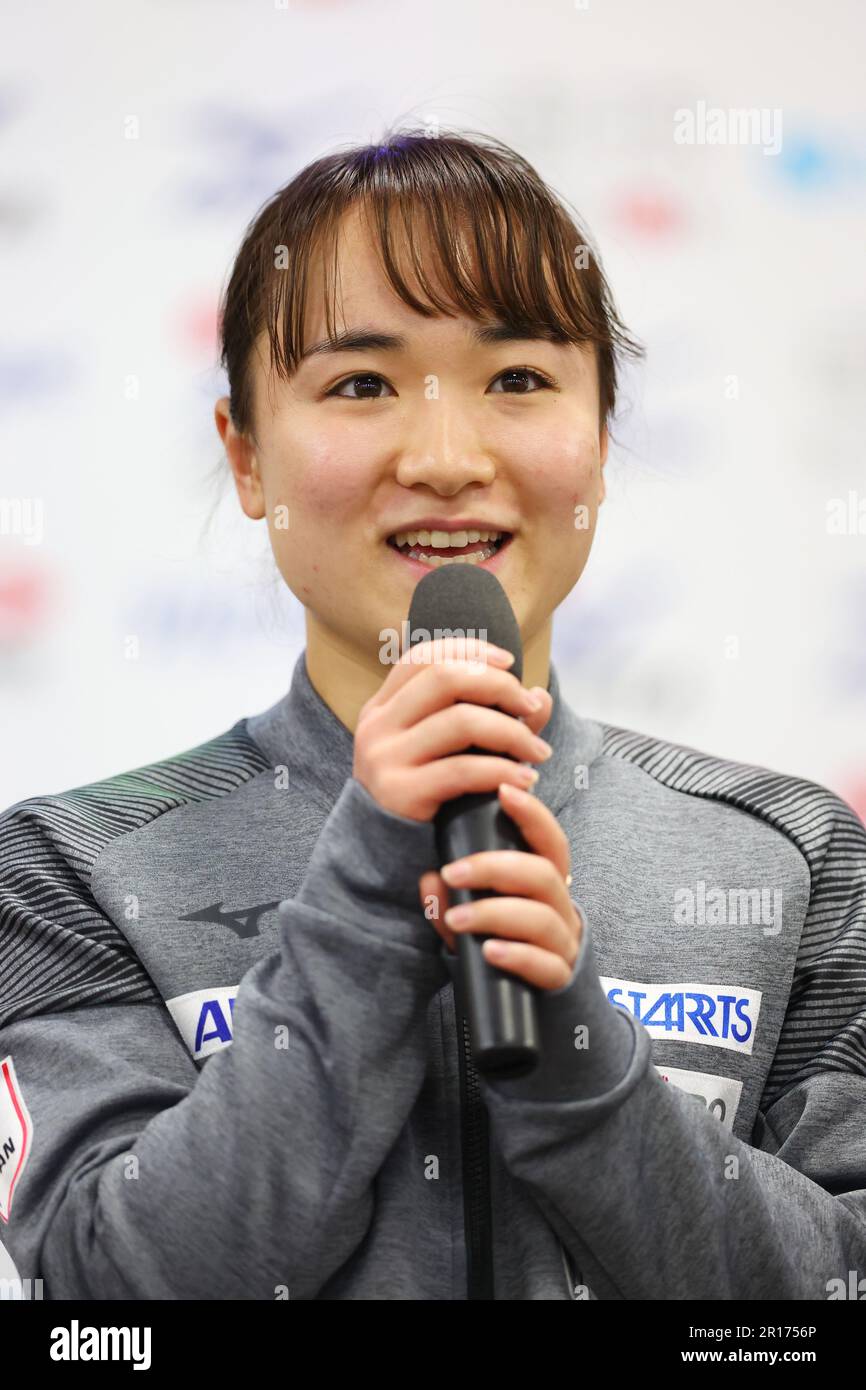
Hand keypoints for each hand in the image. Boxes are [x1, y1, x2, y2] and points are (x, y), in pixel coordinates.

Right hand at [352, 636, 554, 822]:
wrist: (381, 853)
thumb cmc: (424, 793)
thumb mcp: (448, 750)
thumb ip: (492, 719)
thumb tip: (541, 696)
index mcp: (383, 706)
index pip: (424, 657)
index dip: (471, 650)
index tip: (511, 663)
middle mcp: (378, 725)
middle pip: (446, 678)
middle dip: (499, 686)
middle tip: (532, 708)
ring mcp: (384, 758)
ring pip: (461, 722)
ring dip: (513, 733)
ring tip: (539, 752)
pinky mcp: (400, 793)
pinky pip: (462, 770)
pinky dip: (503, 771)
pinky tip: (526, 780)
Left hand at [419, 781, 583, 990]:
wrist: (536, 1001)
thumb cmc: (506, 942)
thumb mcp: (479, 914)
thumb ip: (454, 898)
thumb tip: (429, 879)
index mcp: (546, 880)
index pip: (549, 839)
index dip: (532, 813)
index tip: (503, 790)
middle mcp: (560, 906)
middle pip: (541, 874)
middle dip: (494, 868)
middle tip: (452, 872)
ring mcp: (563, 942)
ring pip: (539, 918)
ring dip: (493, 913)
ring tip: (456, 918)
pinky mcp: (559, 978)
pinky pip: (545, 965)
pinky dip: (516, 956)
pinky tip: (489, 952)